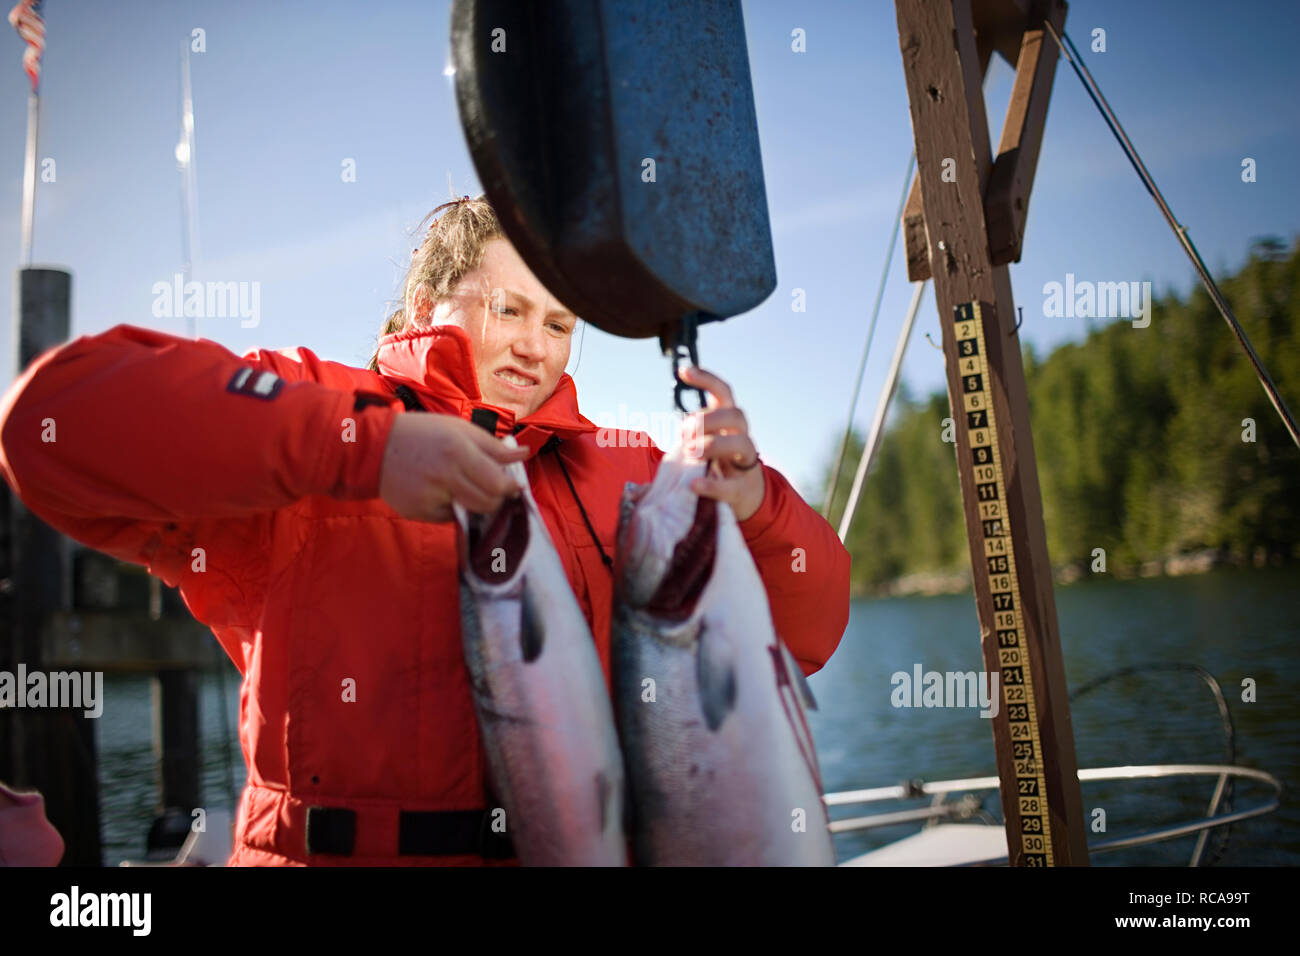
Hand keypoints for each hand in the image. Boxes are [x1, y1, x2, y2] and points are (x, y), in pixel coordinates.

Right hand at [378, 413, 530, 521]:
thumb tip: (524, 454)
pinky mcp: (419, 512)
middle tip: (493, 490)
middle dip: (496, 499)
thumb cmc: (423, 433)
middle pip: (487, 503)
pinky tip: (443, 492)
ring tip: (468, 488)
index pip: (497, 484)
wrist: (375, 446)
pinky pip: (449, 517)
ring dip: (477, 505)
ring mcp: (431, 498)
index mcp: (459, 452)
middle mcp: (445, 477)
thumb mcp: (459, 430)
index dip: (510, 488)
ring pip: (470, 513)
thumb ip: (493, 446)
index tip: (513, 486)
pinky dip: (453, 508)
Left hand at [678, 366, 765, 521]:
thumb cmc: (717, 463)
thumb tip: (666, 430)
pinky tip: (694, 484)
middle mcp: (740, 436)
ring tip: (690, 453)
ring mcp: (745, 461)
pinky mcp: (742, 488)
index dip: (706, 379)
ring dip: (714, 445)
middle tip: (685, 435)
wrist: (745, 495)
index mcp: (728, 422)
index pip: (723, 392)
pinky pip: (731, 485)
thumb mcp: (703, 442)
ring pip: (741, 443)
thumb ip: (690, 434)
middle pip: (735, 415)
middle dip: (709, 419)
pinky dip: (711, 485)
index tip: (683, 371)